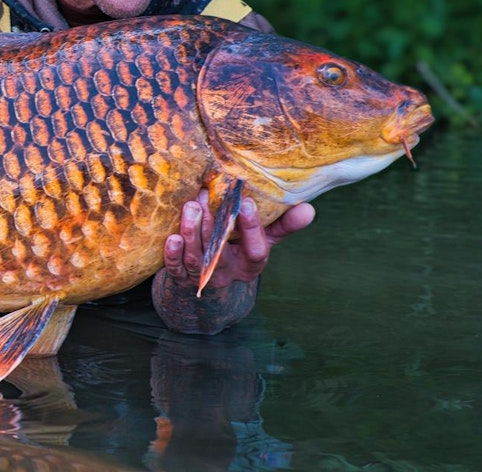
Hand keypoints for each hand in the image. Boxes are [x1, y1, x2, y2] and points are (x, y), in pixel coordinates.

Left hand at [162, 189, 314, 289]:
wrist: (209, 282)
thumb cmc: (240, 250)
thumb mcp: (264, 240)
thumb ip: (283, 225)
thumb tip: (309, 209)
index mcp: (250, 264)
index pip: (256, 250)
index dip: (252, 228)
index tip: (245, 202)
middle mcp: (227, 272)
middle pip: (220, 254)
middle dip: (211, 227)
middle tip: (204, 199)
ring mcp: (202, 276)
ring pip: (196, 258)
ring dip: (191, 232)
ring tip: (190, 207)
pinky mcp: (181, 276)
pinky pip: (176, 268)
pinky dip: (173, 254)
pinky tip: (172, 237)